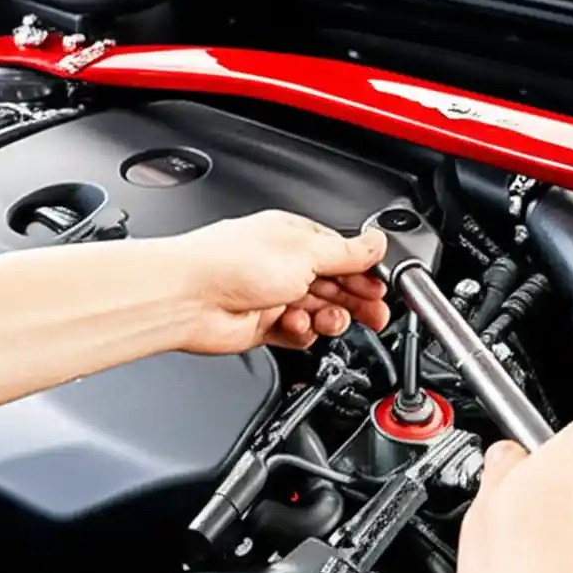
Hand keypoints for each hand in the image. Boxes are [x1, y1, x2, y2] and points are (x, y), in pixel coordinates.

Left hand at [170, 210, 390, 353]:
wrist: (188, 297)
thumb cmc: (232, 263)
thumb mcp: (306, 252)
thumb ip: (347, 253)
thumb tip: (377, 241)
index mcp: (295, 238)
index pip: (343, 255)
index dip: (365, 274)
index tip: (383, 289)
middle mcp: (283, 265)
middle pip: (335, 286)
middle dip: (356, 301)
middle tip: (375, 314)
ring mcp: (271, 296)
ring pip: (318, 313)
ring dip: (328, 319)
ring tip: (327, 320)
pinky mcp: (261, 326)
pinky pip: (296, 334)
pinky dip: (301, 333)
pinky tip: (295, 326)